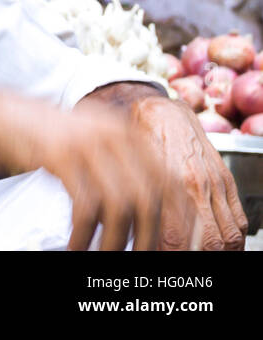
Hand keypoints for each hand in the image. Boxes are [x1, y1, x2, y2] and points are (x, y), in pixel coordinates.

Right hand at [0, 92, 191, 249]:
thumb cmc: (38, 135)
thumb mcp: (88, 138)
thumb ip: (118, 161)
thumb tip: (151, 211)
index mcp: (127, 130)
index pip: (170, 181)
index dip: (178, 220)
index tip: (174, 247)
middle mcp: (114, 133)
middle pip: (150, 197)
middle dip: (150, 238)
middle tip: (141, 260)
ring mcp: (87, 142)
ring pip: (120, 206)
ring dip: (114, 243)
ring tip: (104, 259)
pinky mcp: (60, 156)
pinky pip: (85, 207)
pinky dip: (83, 235)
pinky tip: (76, 247)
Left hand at [124, 93, 248, 249]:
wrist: (163, 110)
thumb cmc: (140, 136)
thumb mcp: (130, 163)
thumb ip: (136, 196)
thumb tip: (127, 227)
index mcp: (172, 182)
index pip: (175, 237)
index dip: (168, 254)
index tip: (154, 257)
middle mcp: (199, 186)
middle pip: (209, 242)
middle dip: (196, 256)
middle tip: (177, 257)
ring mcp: (217, 185)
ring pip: (229, 235)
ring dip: (218, 251)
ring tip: (201, 256)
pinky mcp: (227, 182)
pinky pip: (240, 219)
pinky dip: (234, 239)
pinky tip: (220, 244)